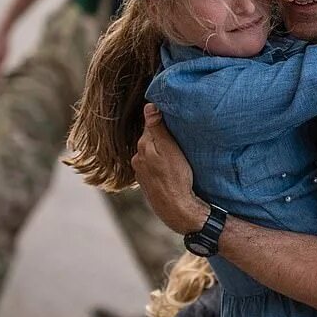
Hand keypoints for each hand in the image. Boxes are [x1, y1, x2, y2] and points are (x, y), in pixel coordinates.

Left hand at [132, 104, 206, 234]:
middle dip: (162, 136)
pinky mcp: (146, 182)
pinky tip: (170, 169)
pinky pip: (152, 166)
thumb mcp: (171, 150)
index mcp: (143, 146)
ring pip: (151, 153)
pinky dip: (160, 164)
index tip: (175, 118)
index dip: (163, 120)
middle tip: (179, 137)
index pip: (151, 124)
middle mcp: (138, 157)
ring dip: (161, 151)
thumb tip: (149, 106)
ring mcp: (141, 171)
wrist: (177, 210)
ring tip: (176, 155)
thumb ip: (158, 128)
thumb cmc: (177, 179)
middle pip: (150, 139)